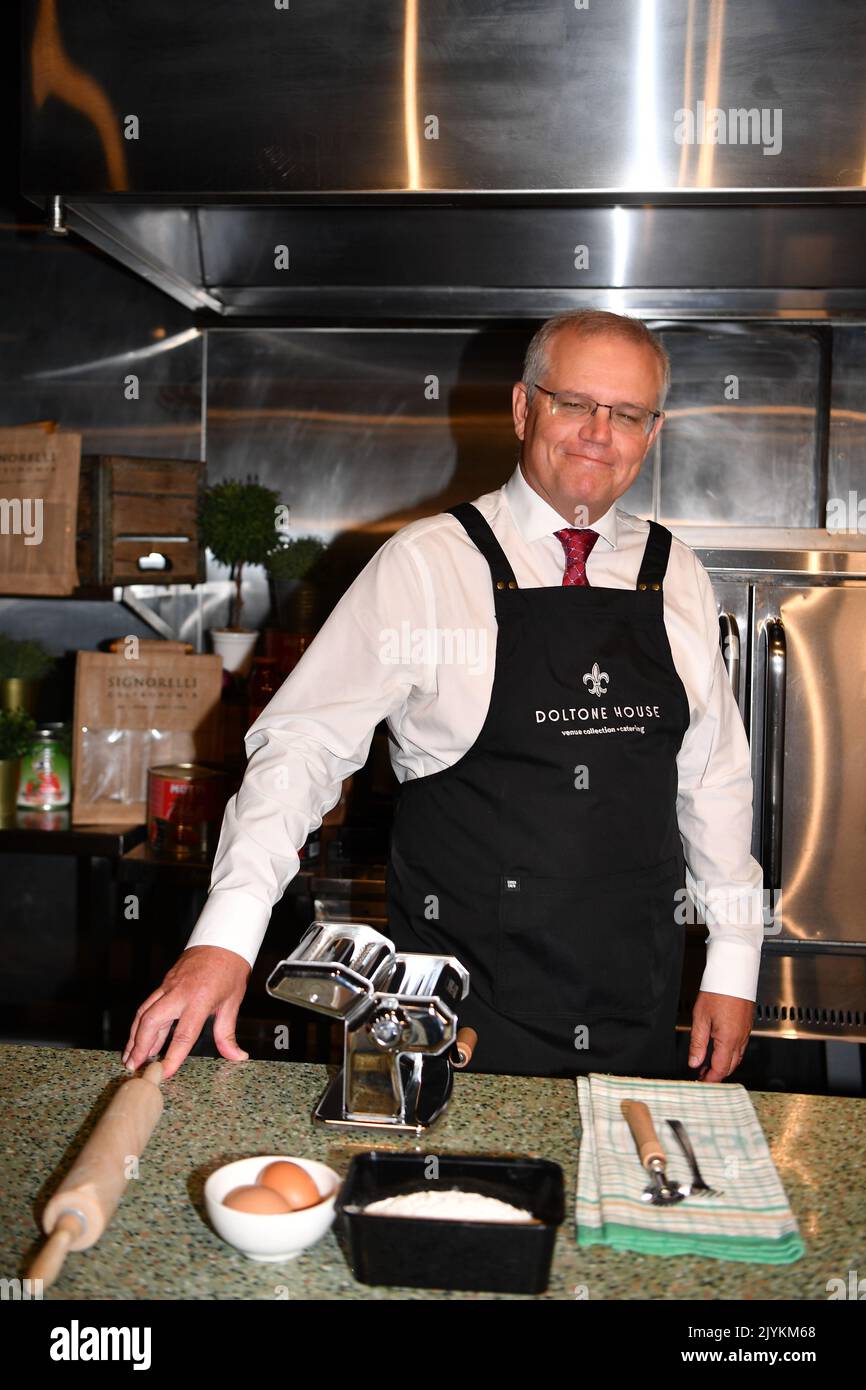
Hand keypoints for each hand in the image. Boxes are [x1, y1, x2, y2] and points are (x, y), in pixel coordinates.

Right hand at [122, 945, 251, 1080]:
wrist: (222, 940)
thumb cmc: (230, 969)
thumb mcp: (232, 1002)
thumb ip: (227, 1033)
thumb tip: (237, 1056)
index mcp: (200, 999)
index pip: (184, 1034)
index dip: (173, 1056)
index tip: (165, 1073)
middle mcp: (179, 992)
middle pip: (152, 1021)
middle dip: (140, 1046)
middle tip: (134, 1066)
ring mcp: (169, 986)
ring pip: (144, 1012)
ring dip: (134, 1036)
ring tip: (129, 1057)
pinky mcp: (164, 983)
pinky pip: (147, 1005)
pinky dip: (140, 1023)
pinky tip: (138, 1037)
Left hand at [687, 990, 753, 1081]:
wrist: (733, 974)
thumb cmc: (717, 991)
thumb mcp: (700, 1018)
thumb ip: (697, 1043)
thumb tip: (694, 1062)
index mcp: (728, 1039)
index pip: (720, 1069)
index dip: (710, 1079)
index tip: (701, 1082)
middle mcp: (740, 1038)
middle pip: (731, 1066)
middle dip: (717, 1074)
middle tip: (702, 1075)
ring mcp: (745, 1032)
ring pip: (737, 1057)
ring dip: (724, 1064)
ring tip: (707, 1064)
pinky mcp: (747, 1026)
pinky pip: (741, 1047)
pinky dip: (731, 1054)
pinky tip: (720, 1050)